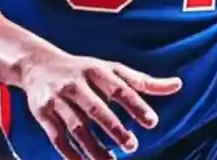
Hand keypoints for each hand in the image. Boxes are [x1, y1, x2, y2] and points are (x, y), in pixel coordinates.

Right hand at [19, 51, 181, 159]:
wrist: (38, 64)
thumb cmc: (85, 70)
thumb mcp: (113, 70)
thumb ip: (144, 82)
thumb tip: (178, 85)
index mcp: (97, 71)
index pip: (119, 88)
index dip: (136, 105)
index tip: (152, 122)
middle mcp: (76, 83)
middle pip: (96, 108)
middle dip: (114, 129)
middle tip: (133, 146)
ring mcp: (58, 99)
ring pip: (77, 127)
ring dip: (94, 147)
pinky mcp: (42, 113)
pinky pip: (57, 137)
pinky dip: (71, 153)